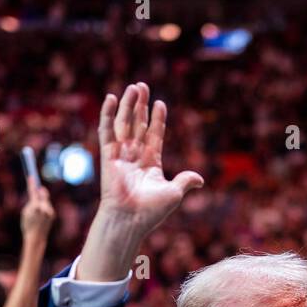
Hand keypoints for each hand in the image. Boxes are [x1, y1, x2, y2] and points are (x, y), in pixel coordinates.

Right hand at [20, 178, 54, 241]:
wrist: (36, 237)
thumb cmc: (27, 224)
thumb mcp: (26, 212)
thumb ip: (31, 203)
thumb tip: (35, 195)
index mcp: (35, 207)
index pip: (33, 192)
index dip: (32, 184)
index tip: (31, 177)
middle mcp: (44, 208)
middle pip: (43, 194)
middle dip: (41, 191)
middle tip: (38, 188)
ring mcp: (49, 212)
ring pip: (46, 201)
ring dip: (42, 201)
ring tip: (36, 210)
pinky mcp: (52, 215)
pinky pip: (48, 207)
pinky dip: (44, 208)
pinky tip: (41, 214)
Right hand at [97, 82, 202, 232]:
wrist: (130, 220)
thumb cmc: (151, 211)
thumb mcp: (173, 193)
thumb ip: (185, 181)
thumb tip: (199, 179)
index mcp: (151, 164)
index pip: (154, 136)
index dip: (158, 120)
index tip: (160, 104)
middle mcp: (135, 157)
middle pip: (138, 125)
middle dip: (140, 106)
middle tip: (142, 86)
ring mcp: (121, 155)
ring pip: (124, 124)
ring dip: (128, 106)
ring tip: (133, 87)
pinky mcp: (108, 156)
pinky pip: (107, 132)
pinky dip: (107, 115)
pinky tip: (110, 98)